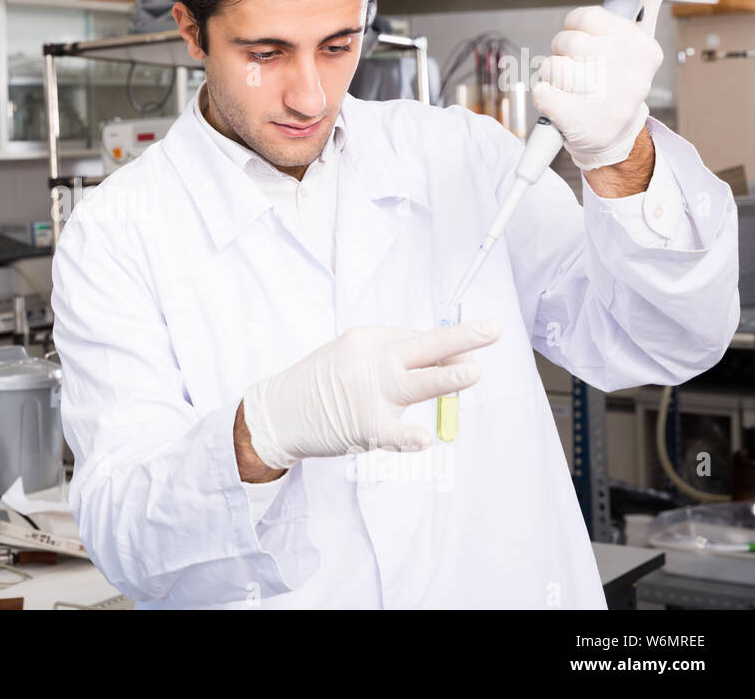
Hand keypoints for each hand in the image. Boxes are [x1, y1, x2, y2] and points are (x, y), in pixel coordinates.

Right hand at [241, 320, 500, 468]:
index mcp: (367, 339)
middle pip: (422, 347)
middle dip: (460, 339)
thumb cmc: (319, 385)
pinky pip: (391, 433)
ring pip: (414, 383)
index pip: (418, 339)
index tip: (470, 350)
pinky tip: (424, 440)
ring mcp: (367, 394)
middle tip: (493, 330)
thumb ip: (388, 358)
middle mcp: (369, 361)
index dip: (449, 345)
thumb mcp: (348, 355)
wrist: (276, 413)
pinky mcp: (362, 427)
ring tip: (472, 372)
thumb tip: (443, 360)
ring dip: (445, 377)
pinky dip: (407, 438)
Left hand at [532, 0, 666, 170]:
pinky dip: (544, 95)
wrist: (613, 136)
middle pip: (565, 41)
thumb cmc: (620, 79)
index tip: (582, 39)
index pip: (586, 17)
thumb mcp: (638, 38)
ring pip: (550, 65)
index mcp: (643, 48)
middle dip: (562, 52)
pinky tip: (561, 103)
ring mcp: (604, 98)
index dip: (574, 27)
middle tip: (576, 68)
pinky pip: (540, 91)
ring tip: (571, 88)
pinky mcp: (577, 119)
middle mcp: (629, 73)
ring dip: (553, 76)